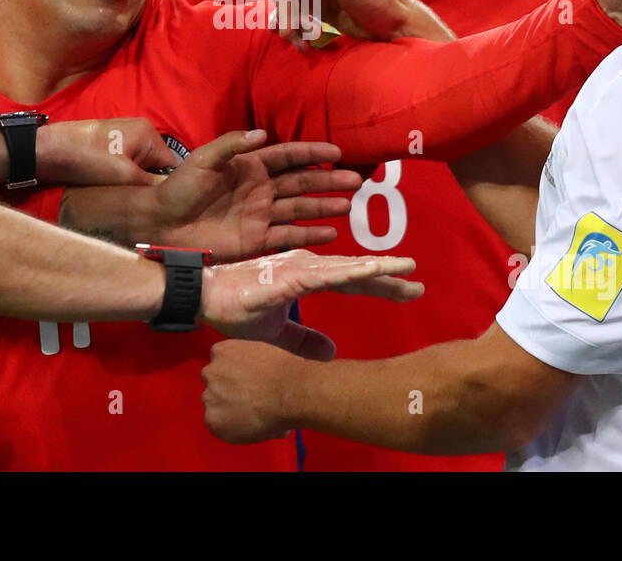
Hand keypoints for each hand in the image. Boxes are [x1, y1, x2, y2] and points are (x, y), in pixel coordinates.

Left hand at [36, 117, 175, 186]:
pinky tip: (111, 183)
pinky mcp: (110, 141)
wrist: (48, 150)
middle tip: (136, 198)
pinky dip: (121, 174)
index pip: (171, 164)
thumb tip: (170, 193)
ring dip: (133, 179)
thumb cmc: (88, 160)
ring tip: (122, 192)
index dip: (164, 184)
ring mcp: (124, 133)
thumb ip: (152, 184)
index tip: (155, 200)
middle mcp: (141, 129)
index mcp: (149, 132)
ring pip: (140, 165)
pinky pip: (126, 161)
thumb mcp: (125, 176)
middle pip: (155, 164)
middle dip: (147, 181)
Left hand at [154, 130, 358, 261]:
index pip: (288, 155)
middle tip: (355, 181)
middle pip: (302, 181)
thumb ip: (231, 145)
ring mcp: (260, 215)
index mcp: (250, 166)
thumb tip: (262, 134)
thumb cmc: (179, 188)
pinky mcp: (256, 240)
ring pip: (300, 208)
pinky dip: (309, 235)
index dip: (313, 152)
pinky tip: (330, 233)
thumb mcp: (202, 160)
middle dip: (328, 180)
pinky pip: (288, 236)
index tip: (337, 152)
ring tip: (348, 205)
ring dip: (324, 206)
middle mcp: (260, 189)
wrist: (161, 226)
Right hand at [199, 250, 421, 359]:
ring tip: (406, 268)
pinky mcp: (286, 278)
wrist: (202, 298)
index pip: (352, 282)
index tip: (411, 290)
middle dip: (389, 279)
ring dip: (376, 268)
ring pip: (345, 269)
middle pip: (356, 273)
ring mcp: (297, 270)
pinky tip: (368, 271)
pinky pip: (323, 276)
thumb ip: (303, 340)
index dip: (381, 286)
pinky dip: (347, 272)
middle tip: (419, 283)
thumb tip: (332, 353)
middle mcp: (307, 268)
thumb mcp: (275, 331)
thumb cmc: (234, 308)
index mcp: (306, 277)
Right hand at [202, 340, 298, 442]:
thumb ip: (240, 423)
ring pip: (217, 369)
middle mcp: (207, 398)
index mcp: (214, 422)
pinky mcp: (219, 352)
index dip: (231, 405)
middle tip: (250, 384)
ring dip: (229, 368)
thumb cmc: (280, 418)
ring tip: (253, 368)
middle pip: (214, 390)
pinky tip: (250, 355)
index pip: (216, 412)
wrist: (291, 390)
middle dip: (228, 388)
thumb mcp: (256, 433)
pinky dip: (233, 351)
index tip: (244, 401)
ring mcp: (212, 373)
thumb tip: (247, 413)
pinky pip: (222, 350)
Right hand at [270, 0, 455, 50]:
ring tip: (301, 46)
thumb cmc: (379, 0)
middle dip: (286, 19)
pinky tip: (305, 45)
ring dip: (292, 28)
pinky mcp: (321, 9)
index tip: (287, 28)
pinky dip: (299, 32)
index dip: (283, 5)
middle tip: (289, 39)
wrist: (396, 23)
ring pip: (290, 10)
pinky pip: (300, 19)